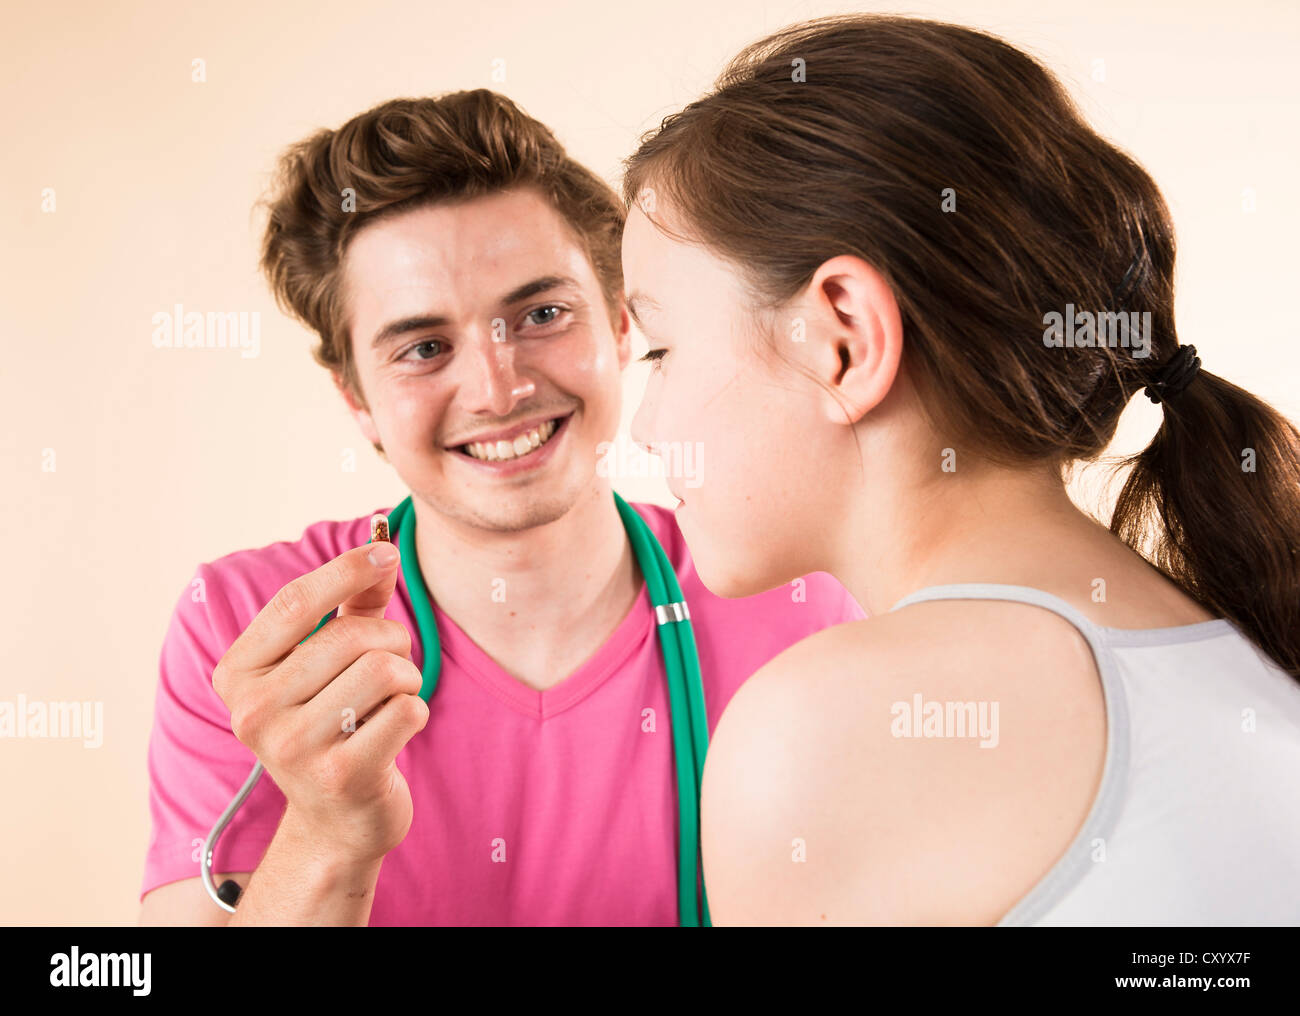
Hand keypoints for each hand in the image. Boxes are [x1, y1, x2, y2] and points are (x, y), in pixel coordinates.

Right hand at [213, 540, 427, 865]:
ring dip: (405, 678)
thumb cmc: (335, 721)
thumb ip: (352, 603)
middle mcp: (254, 711)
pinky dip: (414, 712)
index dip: (346, 569)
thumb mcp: (329, 661)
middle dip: (391, 641)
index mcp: (238, 673)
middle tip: (391, 664)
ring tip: (388, 701)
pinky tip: (392, 733)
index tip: (385, 552)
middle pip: (351, 637)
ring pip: (385, 670)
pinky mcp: (342, 776)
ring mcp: (294, 748)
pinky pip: (407, 710)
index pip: (293, 602)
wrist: (336, 820)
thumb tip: (379, 543)